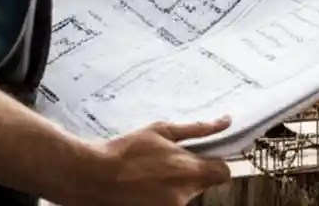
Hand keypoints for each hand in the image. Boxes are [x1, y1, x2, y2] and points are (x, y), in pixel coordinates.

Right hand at [77, 116, 232, 205]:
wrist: (93, 176)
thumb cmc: (124, 151)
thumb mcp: (161, 131)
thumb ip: (198, 129)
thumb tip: (225, 121)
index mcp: (188, 170)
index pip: (223, 173)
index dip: (215, 163)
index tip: (204, 157)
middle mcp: (183, 195)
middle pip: (203, 185)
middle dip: (191, 174)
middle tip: (166, 163)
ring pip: (185, 196)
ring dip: (175, 186)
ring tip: (150, 175)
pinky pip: (170, 204)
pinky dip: (161, 197)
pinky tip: (144, 187)